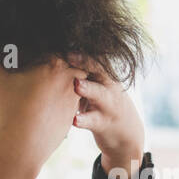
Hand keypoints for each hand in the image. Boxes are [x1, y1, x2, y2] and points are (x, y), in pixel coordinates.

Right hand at [0, 39, 79, 170]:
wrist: (19, 151)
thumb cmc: (7, 113)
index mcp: (55, 65)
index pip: (53, 49)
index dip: (42, 53)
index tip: (31, 59)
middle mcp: (70, 82)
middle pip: (68, 65)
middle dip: (56, 67)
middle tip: (37, 74)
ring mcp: (73, 102)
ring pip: (73, 85)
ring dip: (62, 84)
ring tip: (40, 91)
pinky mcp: (72, 119)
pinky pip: (72, 105)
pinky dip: (61, 104)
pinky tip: (43, 109)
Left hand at [68, 54, 145, 174]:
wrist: (126, 135)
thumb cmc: (101, 106)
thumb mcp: (95, 88)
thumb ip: (81, 76)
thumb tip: (52, 60)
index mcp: (104, 76)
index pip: (94, 58)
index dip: (80, 51)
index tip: (64, 43)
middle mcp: (108, 87)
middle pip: (99, 71)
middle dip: (85, 62)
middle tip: (68, 55)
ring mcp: (108, 105)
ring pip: (99, 95)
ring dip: (88, 89)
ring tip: (76, 85)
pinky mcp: (104, 123)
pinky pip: (93, 121)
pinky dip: (83, 120)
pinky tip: (74, 120)